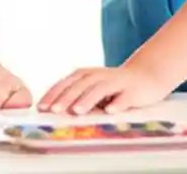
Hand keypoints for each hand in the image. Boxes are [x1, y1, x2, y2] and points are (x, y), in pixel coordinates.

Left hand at [38, 64, 173, 114]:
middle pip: (79, 86)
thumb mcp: (90, 89)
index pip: (65, 84)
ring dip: (87, 100)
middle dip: (65, 98)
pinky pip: (124, 97)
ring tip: (77, 111)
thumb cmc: (111, 87)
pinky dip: (117, 103)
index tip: (41, 108)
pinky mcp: (132, 91)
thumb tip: (51, 110)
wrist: (145, 76)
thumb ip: (74, 96)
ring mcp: (116, 82)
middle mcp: (98, 76)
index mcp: (84, 75)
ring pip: (99, 90)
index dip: (52, 95)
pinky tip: (110, 111)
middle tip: (54, 110)